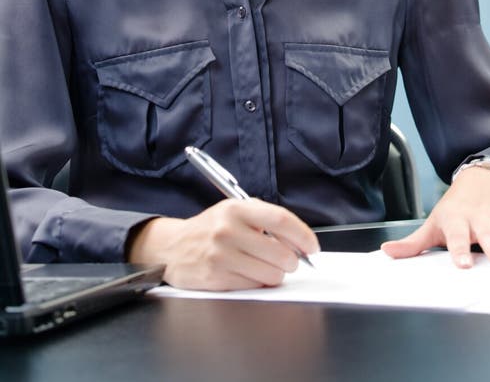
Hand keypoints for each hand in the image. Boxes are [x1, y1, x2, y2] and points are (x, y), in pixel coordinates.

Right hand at [127, 198, 319, 289]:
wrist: (172, 247)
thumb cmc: (211, 229)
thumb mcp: (235, 212)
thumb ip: (265, 221)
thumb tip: (299, 241)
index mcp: (237, 208)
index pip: (281, 220)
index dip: (302, 235)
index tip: (312, 247)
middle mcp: (228, 229)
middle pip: (281, 252)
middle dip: (292, 261)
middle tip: (289, 261)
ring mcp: (221, 254)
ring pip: (271, 273)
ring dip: (276, 274)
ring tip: (266, 266)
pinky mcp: (216, 277)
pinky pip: (254, 285)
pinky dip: (258, 282)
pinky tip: (249, 273)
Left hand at [381, 166, 489, 267]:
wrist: (482, 178)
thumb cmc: (455, 208)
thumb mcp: (434, 222)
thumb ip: (413, 243)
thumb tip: (387, 252)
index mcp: (456, 219)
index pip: (457, 236)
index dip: (459, 250)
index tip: (463, 264)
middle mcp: (479, 217)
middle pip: (488, 234)